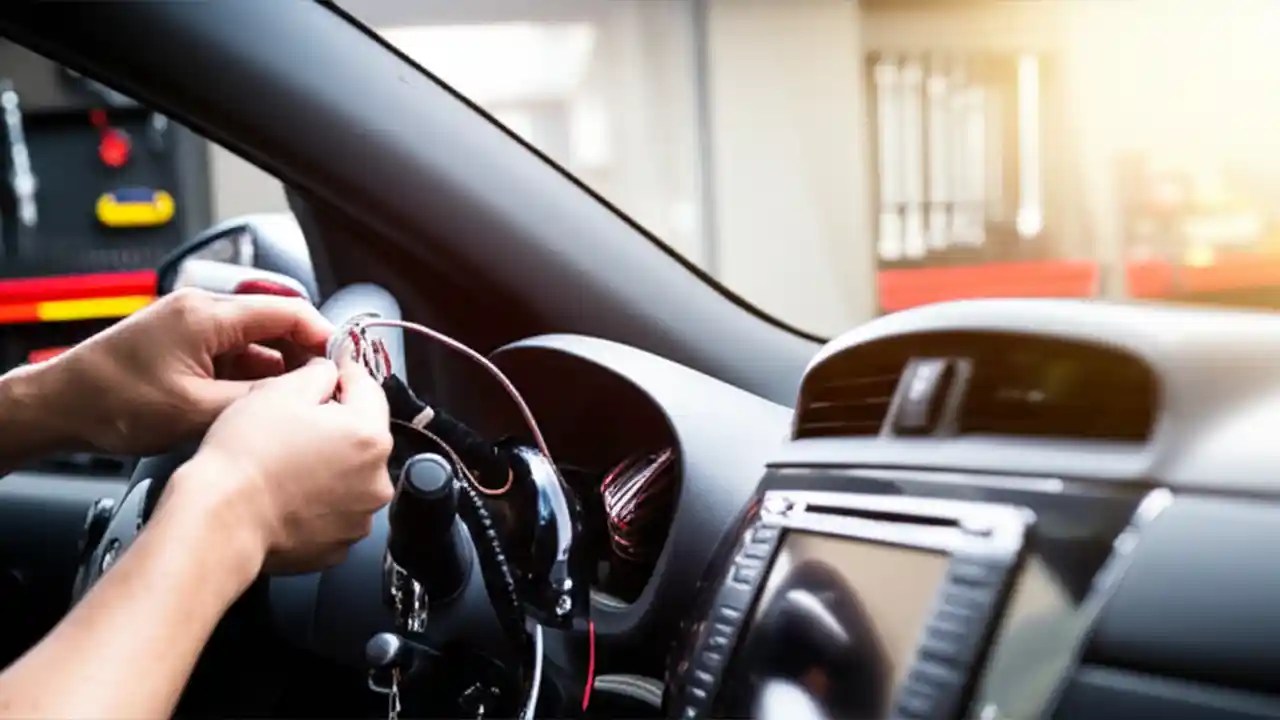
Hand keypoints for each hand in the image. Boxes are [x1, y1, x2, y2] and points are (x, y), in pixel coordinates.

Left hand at [41, 288, 332, 455]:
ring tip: (294, 402)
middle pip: (275, 323)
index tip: (344, 362)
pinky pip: (234, 352)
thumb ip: (258, 400)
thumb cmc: (113, 404)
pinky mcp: (184, 341)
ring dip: (278, 368)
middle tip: (325, 388)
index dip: (323, 335)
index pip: (287, 310)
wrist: (60, 405)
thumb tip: (304, 396)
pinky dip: (252, 374)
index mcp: (207, 315)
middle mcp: (201, 309)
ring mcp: (191, 324)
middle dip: (304, 355)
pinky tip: (260, 402)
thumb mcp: (197, 410)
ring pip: (256, 341)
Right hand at [162, 356, 394, 574]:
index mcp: (370, 436)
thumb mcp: (280, 391)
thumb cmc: (247, 454)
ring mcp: (361, 515)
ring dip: (331, 463)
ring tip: (289, 461)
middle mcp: (376, 478)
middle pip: (363, 435)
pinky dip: (320, 498)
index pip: (368, 389)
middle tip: (296, 421)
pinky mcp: (341, 543)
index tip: (332, 368)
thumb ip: (318, 374)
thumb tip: (330, 373)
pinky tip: (290, 492)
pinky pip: (337, 508)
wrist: (222, 519)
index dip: (345, 374)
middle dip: (336, 423)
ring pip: (351, 474)